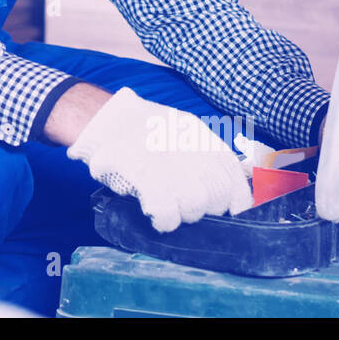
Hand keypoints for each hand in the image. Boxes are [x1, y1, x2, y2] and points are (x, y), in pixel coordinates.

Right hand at [66, 87, 252, 232]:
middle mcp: (188, 145)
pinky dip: (165, 220)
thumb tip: (233, 188)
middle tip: (187, 206)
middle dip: (205, 208)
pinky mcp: (143, 174)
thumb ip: (203, 154)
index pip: (232, 172)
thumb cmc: (141, 132)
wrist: (101, 119)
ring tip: (169, 209)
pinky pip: (166, 211)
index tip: (232, 211)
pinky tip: (159, 217)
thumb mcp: (178, 131)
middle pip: (216, 193)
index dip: (237, 198)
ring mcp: (167, 159)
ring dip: (184, 214)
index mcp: (198, 134)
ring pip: (195, 204)